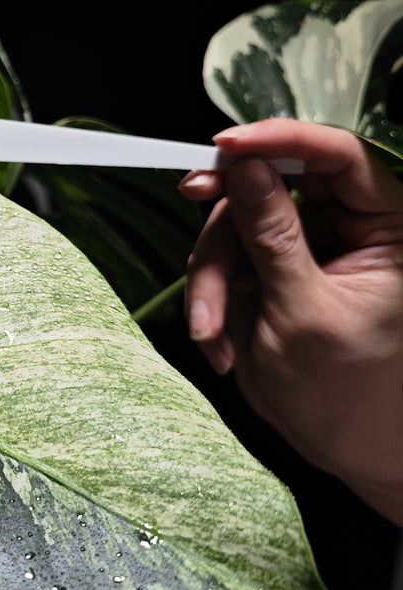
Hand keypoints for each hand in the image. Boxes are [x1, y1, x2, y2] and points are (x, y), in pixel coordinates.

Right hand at [179, 120, 402, 523]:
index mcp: (392, 229)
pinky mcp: (276, 265)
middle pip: (274, 184)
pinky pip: (226, 254)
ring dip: (214, 276)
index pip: (342, 155)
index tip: (227, 147)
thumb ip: (274, 236)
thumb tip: (249, 167)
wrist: (344, 449)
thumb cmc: (348, 398)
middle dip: (228, 236)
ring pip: (238, 221)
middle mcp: (354, 225)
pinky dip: (213, 293)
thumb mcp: (302, 315)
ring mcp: (312, 244)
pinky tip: (220, 334)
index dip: (282, 140)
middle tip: (205, 279)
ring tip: (213, 331)